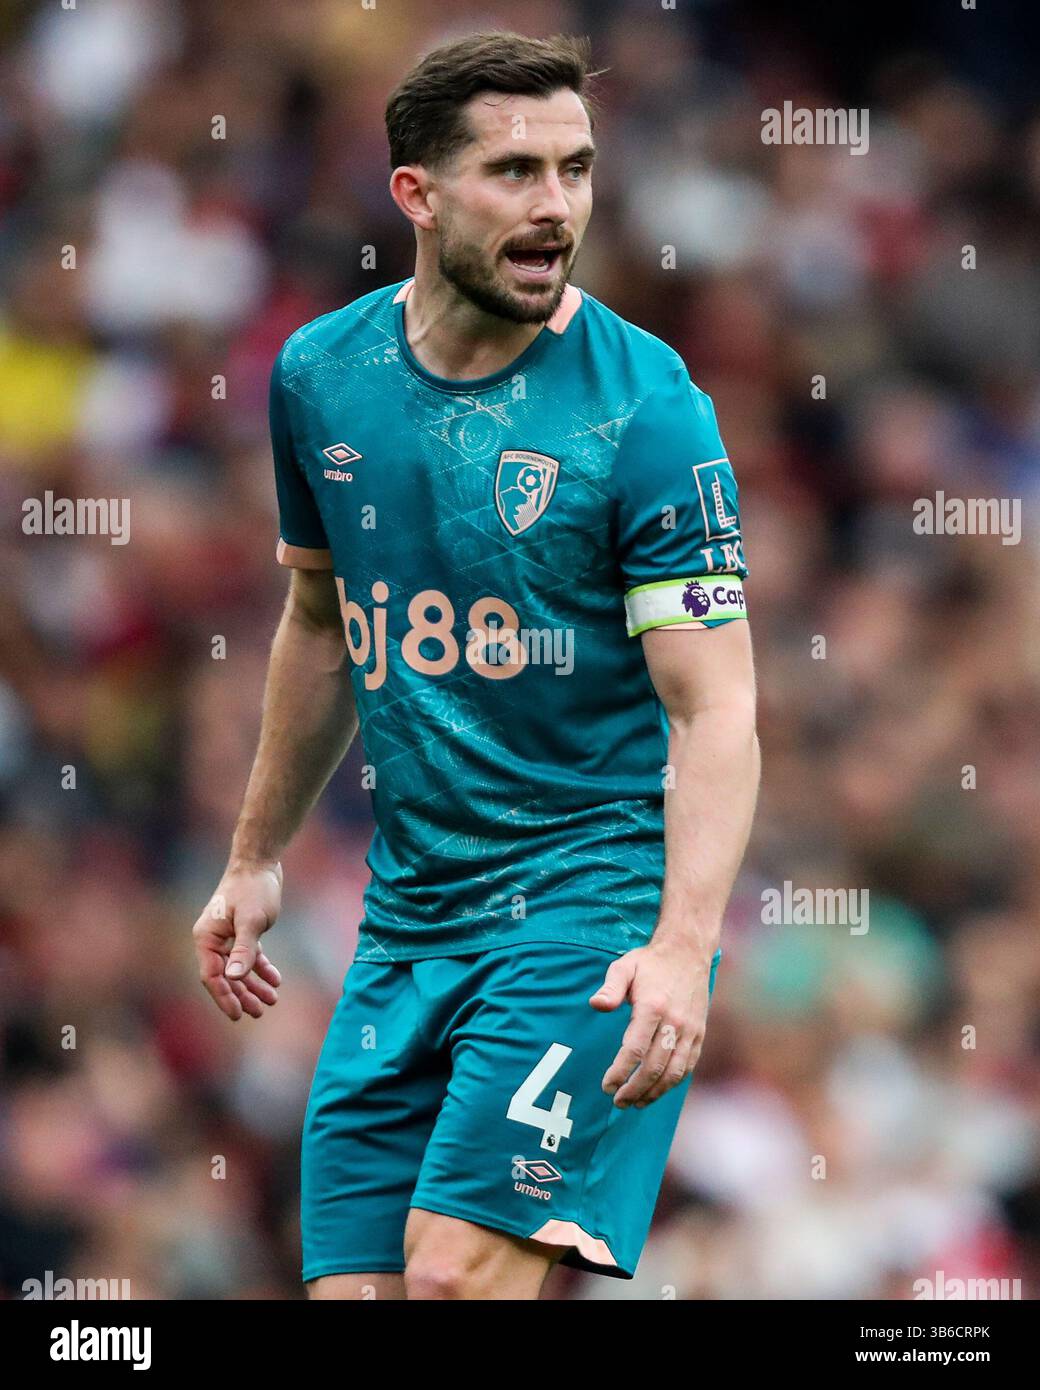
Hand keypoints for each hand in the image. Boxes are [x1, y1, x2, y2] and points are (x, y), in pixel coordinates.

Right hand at [193, 861, 283, 1020]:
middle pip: (225, 976)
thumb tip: (234, 978)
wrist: (260, 862)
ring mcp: (227, 935)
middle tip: (259, 1012)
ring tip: (271, 1001)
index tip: (237, 1015)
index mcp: (206, 937)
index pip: (211, 975)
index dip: (224, 997)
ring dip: (253, 985)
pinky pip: (250, 956)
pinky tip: (275, 980)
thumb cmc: (253, 889)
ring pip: (238, 968)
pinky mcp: (243, 930)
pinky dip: (261, 968)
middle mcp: (213, 939)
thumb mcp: (251, 921)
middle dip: (241, 995)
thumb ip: (243, 950)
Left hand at [591, 938, 713, 1107]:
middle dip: (635, 1089)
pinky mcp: (700, 1034)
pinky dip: (673, 1083)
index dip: (620, 1071)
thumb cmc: (651, 962)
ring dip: (654, 1092)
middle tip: (618, 1102)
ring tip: (636, 1103)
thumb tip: (596, 1005)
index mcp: (653, 1007)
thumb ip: (610, 987)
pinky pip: (688, 1066)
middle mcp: (674, 1022)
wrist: (688, 952)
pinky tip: (657, 1090)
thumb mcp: (624, 966)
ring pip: (674, 1072)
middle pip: (655, 1067)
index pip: (635, 1049)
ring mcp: (690, 1030)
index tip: (607, 1085)